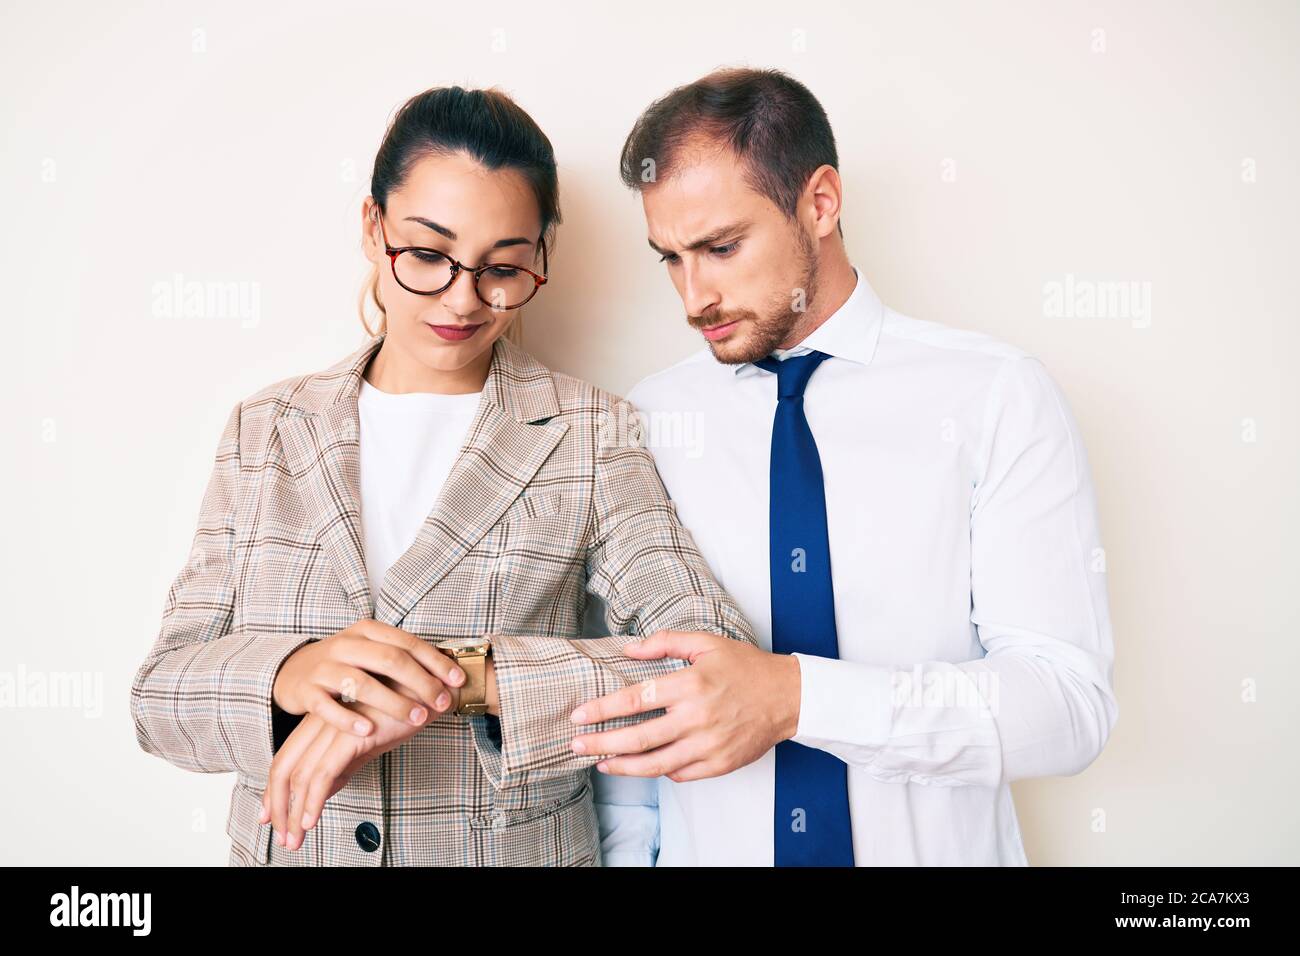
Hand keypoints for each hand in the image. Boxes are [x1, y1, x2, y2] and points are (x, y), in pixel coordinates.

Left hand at [259, 676, 438, 850]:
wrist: (433, 690)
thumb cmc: (403, 712)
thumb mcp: (366, 742)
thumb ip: (342, 764)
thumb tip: (323, 792)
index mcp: (322, 720)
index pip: (286, 758)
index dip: (273, 790)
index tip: (270, 817)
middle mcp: (322, 721)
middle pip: (283, 767)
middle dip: (278, 806)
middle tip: (281, 836)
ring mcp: (334, 727)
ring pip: (300, 775)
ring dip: (293, 812)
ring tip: (294, 838)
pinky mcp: (351, 735)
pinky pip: (324, 773)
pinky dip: (313, 800)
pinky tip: (311, 820)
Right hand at [272, 619, 465, 736]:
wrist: (293, 670)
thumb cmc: (346, 663)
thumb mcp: (372, 651)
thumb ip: (403, 657)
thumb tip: (449, 673)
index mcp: (367, 631)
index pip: (407, 643)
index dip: (435, 661)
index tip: (458, 680)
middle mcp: (346, 644)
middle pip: (389, 660)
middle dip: (421, 682)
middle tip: (442, 702)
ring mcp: (324, 667)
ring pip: (361, 683)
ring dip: (393, 702)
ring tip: (416, 718)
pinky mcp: (306, 691)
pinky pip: (327, 706)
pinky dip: (348, 719)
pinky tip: (369, 730)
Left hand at [568, 631, 802, 781]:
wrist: (788, 697)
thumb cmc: (746, 668)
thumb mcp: (706, 643)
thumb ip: (664, 643)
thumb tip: (628, 650)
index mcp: (690, 684)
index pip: (635, 699)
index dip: (602, 709)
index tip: (579, 715)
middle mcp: (697, 717)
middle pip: (638, 738)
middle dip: (601, 742)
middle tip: (576, 744)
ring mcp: (708, 745)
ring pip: (655, 764)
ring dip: (622, 766)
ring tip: (601, 762)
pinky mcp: (719, 764)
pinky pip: (680, 774)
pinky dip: (659, 771)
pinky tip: (643, 765)